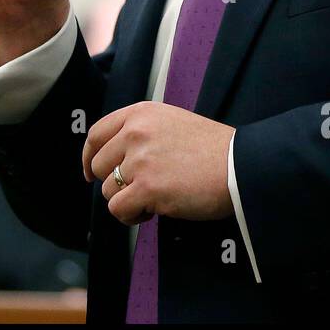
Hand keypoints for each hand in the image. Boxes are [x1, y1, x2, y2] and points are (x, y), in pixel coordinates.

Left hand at [82, 101, 234, 224]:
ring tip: (155, 199)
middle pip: (99, 165)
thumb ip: (142, 133)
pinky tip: (153, 211)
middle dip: (115, 182)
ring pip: (108, 190)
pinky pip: (118, 209)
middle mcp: (135, 132)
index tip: (91, 172)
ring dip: (127, 200)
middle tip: (142, 189)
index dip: (89, 157)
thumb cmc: (213, 150)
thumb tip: (115, 159)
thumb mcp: (172, 123)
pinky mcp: (147, 188)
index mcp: (140, 113)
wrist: (241, 165)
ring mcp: (140, 160)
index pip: (96, 134)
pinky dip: (132, 216)